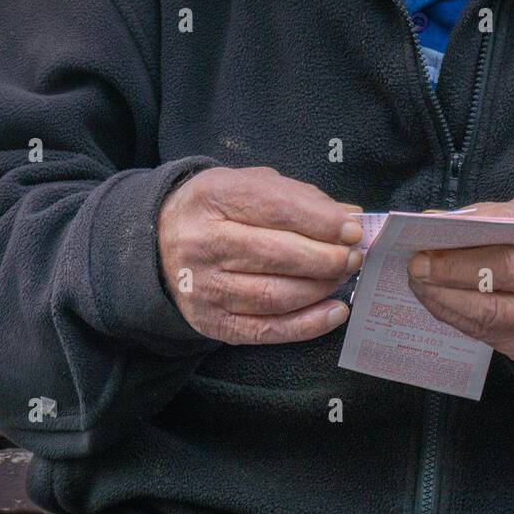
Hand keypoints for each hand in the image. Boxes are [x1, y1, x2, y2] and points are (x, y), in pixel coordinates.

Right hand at [158, 165, 363, 345]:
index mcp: (212, 196)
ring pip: (274, 295)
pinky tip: (335, 311)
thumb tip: (350, 217)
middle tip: (354, 255)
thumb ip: (299, 197)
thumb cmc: (219, 208)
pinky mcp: (210, 322)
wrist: (160, 239)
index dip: (321, 221)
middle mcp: (202, 242)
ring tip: (343, 275)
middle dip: (326, 257)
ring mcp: (203, 286)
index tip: (354, 229)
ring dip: (320, 288)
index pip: (275, 208)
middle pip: (276, 255)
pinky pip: (267, 329)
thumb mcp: (250, 184)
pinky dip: (308, 324)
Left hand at [406, 198, 513, 368]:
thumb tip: (440, 221)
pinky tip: (438, 298)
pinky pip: (487, 335)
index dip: (464, 256)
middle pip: (497, 296)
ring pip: (488, 322)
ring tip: (419, 282)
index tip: (428, 243)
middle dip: (448, 280)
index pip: (512, 261)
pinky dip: (457, 315)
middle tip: (416, 266)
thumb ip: (498, 216)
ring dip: (444, 302)